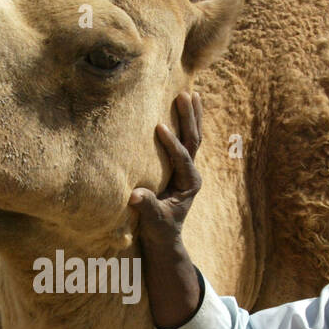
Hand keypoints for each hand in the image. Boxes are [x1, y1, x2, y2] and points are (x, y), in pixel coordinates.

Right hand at [129, 92, 202, 243]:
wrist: (164, 235)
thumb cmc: (159, 229)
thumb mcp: (153, 221)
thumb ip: (146, 207)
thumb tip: (134, 196)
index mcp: (189, 184)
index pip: (182, 158)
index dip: (172, 143)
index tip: (160, 127)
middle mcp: (191, 173)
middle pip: (193, 140)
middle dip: (189, 118)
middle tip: (184, 95)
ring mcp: (187, 168)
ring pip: (193, 137)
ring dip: (192, 115)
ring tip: (191, 93)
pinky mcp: (180, 166)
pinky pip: (185, 140)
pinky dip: (186, 123)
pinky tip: (185, 107)